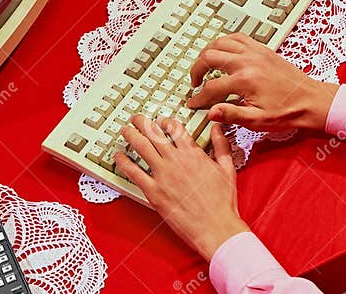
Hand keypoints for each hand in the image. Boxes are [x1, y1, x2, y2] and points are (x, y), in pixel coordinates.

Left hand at [116, 115, 248, 260]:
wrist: (215, 227)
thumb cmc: (222, 202)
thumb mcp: (227, 169)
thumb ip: (221, 145)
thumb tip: (217, 128)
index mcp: (193, 154)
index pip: (175, 128)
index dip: (165, 122)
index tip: (160, 121)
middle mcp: (176, 161)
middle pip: (154, 133)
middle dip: (142, 122)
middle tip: (136, 118)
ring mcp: (163, 175)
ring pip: (142, 147)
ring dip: (131, 135)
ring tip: (125, 129)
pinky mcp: (154, 192)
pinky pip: (133, 173)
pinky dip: (124, 162)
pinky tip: (118, 156)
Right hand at [187, 33, 338, 131]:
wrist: (311, 100)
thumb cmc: (288, 111)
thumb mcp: (258, 120)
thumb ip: (232, 115)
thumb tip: (211, 112)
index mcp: (245, 80)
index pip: (211, 87)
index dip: (198, 97)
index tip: (193, 103)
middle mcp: (248, 61)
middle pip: (210, 57)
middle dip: (196, 70)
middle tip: (194, 82)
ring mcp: (255, 52)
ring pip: (221, 42)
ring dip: (208, 52)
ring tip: (204, 66)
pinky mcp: (262, 49)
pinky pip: (237, 37)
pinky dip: (225, 42)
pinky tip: (222, 51)